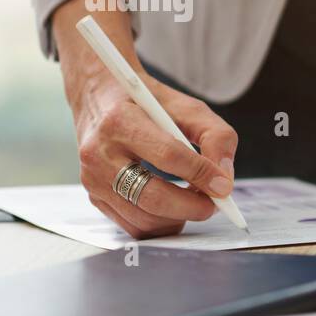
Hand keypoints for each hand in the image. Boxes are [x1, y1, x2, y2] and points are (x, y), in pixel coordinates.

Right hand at [52, 0, 238, 238]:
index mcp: (122, 120)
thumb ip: (217, 136)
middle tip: (217, 201)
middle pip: (154, 195)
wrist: (99, 92)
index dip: (205, 176)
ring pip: (140, 217)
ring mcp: (88, 175)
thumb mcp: (190, 106)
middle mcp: (97, 149)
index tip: (227, 187)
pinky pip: (128, 223)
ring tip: (196, 202)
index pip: (172, 157)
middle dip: (194, 204)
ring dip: (177, 216)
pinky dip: (156, 221)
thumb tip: (226, 176)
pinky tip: (172, 206)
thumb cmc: (150, 99)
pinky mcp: (89, 192)